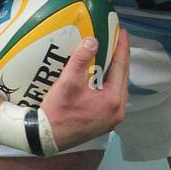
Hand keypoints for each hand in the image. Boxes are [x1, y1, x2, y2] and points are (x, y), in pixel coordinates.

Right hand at [40, 27, 129, 148]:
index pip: (121, 67)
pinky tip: (103, 75)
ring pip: (119, 87)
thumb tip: (92, 40)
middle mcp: (118, 111)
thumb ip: (81, 59)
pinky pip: (112, 96)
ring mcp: (112, 118)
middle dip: (120, 57)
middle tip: (116, 40)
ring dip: (116, 71)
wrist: (47, 138)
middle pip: (123, 77)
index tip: (121, 31)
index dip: (122, 47)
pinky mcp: (105, 122)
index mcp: (113, 100)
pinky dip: (110, 83)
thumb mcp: (68, 82)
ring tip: (111, 54)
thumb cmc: (57, 112)